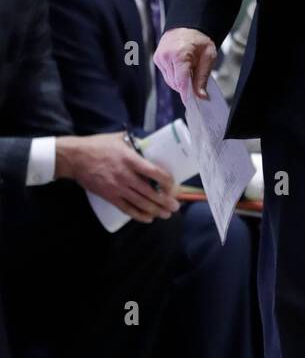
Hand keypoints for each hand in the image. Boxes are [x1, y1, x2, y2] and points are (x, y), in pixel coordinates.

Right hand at [55, 133, 179, 222]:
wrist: (74, 158)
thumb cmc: (97, 146)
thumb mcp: (119, 138)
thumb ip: (135, 142)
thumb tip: (151, 143)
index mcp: (130, 159)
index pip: (154, 172)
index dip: (167, 181)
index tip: (174, 185)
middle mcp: (125, 175)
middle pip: (150, 192)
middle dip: (165, 201)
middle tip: (176, 206)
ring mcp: (117, 188)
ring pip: (140, 203)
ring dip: (156, 210)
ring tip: (167, 214)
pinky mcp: (109, 196)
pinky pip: (126, 209)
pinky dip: (138, 216)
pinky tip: (148, 218)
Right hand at [154, 27, 216, 99]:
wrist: (189, 26)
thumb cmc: (200, 40)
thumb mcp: (208, 57)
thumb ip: (203, 78)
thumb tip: (200, 96)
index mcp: (179, 54)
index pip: (180, 82)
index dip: (186, 94)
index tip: (191, 103)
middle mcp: (166, 56)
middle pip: (175, 83)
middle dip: (186, 87)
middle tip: (197, 86)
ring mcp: (160, 57)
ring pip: (170, 81)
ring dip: (180, 82)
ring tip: (190, 72)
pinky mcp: (157, 59)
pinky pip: (166, 75)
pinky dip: (175, 76)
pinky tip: (182, 69)